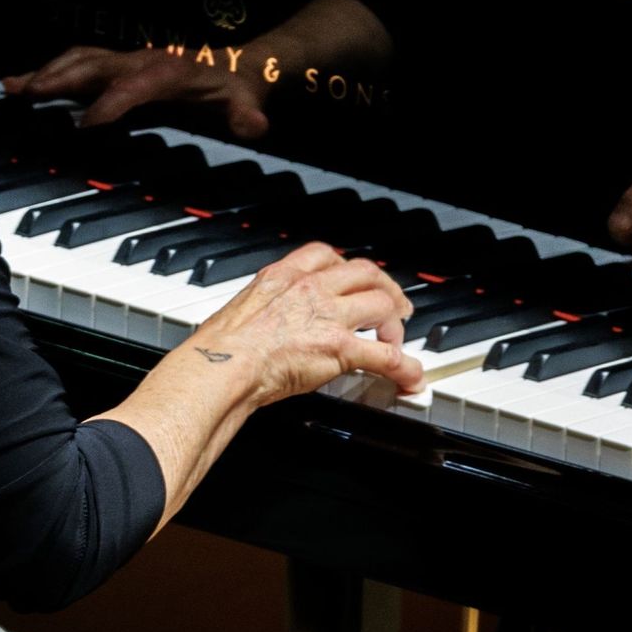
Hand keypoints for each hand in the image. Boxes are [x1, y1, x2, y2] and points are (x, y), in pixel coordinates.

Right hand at [3, 46, 270, 138]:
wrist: (238, 66)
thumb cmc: (237, 89)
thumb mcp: (248, 104)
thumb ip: (248, 116)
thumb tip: (254, 125)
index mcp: (169, 72)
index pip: (133, 87)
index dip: (111, 105)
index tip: (85, 127)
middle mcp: (141, 61)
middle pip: (94, 65)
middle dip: (59, 79)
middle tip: (23, 93)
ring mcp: (127, 62)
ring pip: (80, 61)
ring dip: (46, 73)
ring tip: (11, 88)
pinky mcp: (118, 68)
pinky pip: (80, 66)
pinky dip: (51, 74)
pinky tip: (24, 87)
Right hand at [190, 243, 421, 401]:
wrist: (223, 366)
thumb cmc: (222, 347)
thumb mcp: (242, 307)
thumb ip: (265, 305)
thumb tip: (267, 319)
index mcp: (284, 275)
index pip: (327, 255)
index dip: (348, 267)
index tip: (354, 279)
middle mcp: (311, 288)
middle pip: (366, 274)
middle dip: (385, 289)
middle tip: (394, 306)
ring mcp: (328, 316)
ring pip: (381, 306)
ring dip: (394, 326)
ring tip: (396, 342)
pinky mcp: (339, 348)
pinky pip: (384, 355)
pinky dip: (404, 366)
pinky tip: (409, 376)